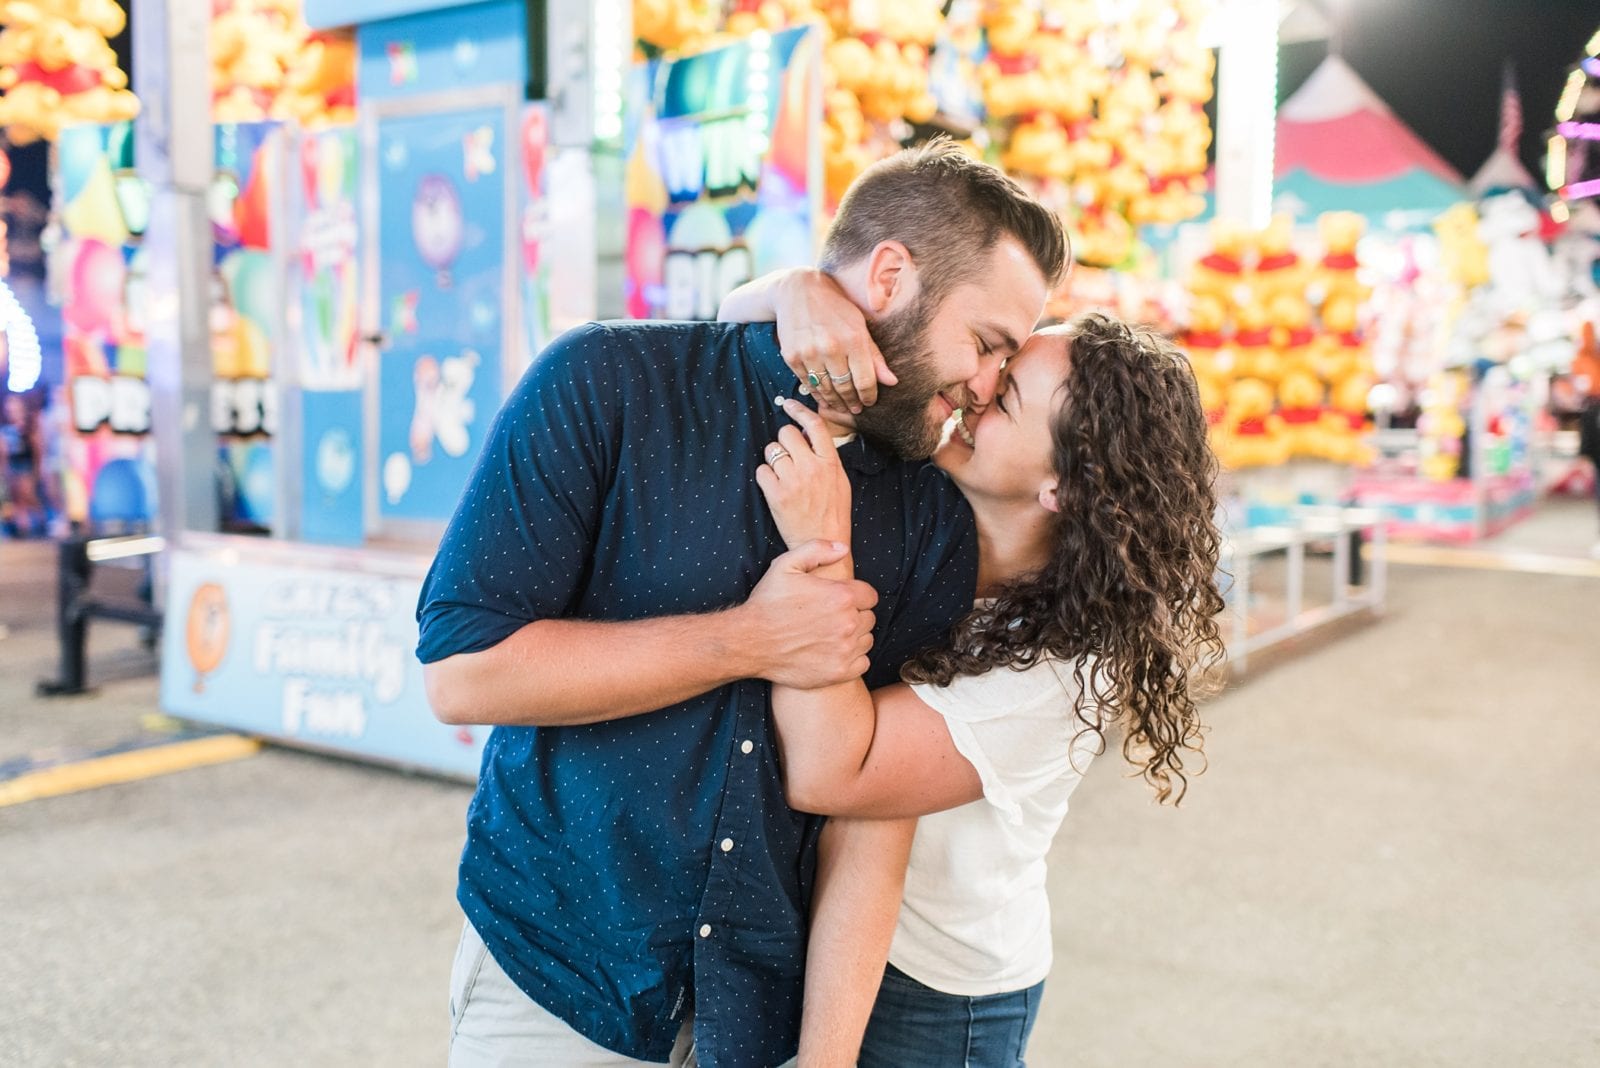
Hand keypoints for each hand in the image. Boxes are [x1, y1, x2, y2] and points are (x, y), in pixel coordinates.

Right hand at [739, 540, 877, 688]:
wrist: (749, 642)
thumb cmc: (767, 603)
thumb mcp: (786, 565)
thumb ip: (818, 550)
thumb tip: (843, 549)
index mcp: (842, 596)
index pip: (870, 596)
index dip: (856, 596)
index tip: (839, 601)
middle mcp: (848, 623)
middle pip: (869, 618)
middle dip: (854, 616)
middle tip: (830, 618)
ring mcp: (845, 650)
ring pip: (866, 640)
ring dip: (854, 637)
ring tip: (830, 635)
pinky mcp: (839, 672)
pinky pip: (862, 662)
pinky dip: (852, 658)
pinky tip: (832, 652)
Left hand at [757, 399, 852, 551]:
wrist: (822, 542)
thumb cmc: (833, 513)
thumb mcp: (840, 480)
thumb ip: (825, 456)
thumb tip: (807, 433)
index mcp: (830, 462)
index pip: (814, 424)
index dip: (799, 410)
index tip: (789, 405)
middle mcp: (811, 467)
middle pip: (787, 433)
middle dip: (784, 440)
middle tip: (788, 455)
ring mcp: (792, 480)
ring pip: (772, 450)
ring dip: (774, 459)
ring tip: (783, 475)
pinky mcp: (776, 494)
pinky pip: (761, 470)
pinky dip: (765, 476)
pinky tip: (774, 486)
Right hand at [773, 269, 894, 413]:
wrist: (797, 291)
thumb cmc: (835, 307)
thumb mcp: (859, 325)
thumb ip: (875, 356)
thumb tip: (892, 382)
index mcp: (853, 339)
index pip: (865, 381)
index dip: (869, 396)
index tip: (870, 401)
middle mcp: (831, 348)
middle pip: (845, 388)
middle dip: (852, 402)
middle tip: (856, 409)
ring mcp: (809, 353)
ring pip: (826, 390)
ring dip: (835, 402)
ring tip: (842, 407)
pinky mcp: (792, 357)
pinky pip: (808, 384)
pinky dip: (817, 394)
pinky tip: (825, 398)